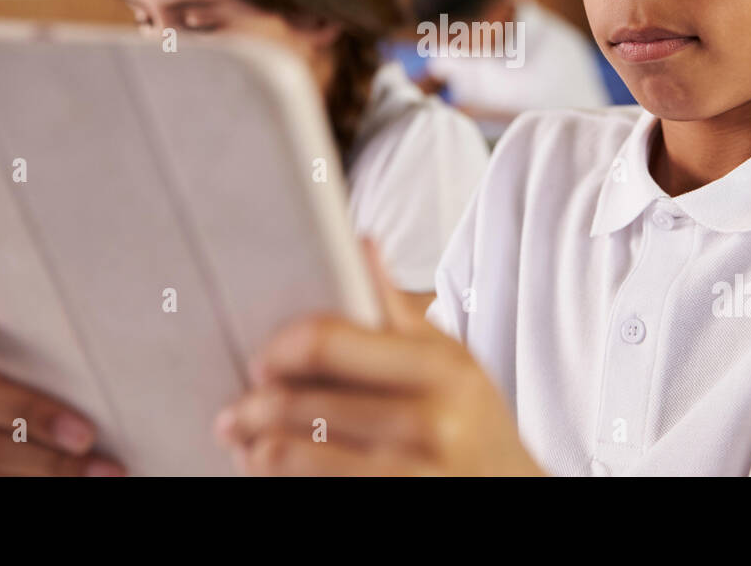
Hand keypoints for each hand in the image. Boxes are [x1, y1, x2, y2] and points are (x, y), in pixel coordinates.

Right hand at [0, 284, 125, 475]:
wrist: (75, 438)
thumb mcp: (78, 354)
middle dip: (31, 411)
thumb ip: (79, 336)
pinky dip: (39, 486)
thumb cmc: (82, 379)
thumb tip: (148, 309)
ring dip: (48, 462)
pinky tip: (85, 483)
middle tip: (87, 433)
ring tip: (104, 470)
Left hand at [214, 240, 545, 475]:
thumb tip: (361, 244)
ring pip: (300, 458)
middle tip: (233, 412)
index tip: (261, 361)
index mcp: (441, 367)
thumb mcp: (453, 361)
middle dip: (254, 408)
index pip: (330, 344)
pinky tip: (272, 472)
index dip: (281, 349)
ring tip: (244, 446)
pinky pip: (318, 491)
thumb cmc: (477, 423)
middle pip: (304, 405)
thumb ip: (398, 310)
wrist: (517, 493)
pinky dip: (282, 482)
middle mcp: (433, 421)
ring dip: (258, 452)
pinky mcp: (400, 507)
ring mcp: (417, 474)